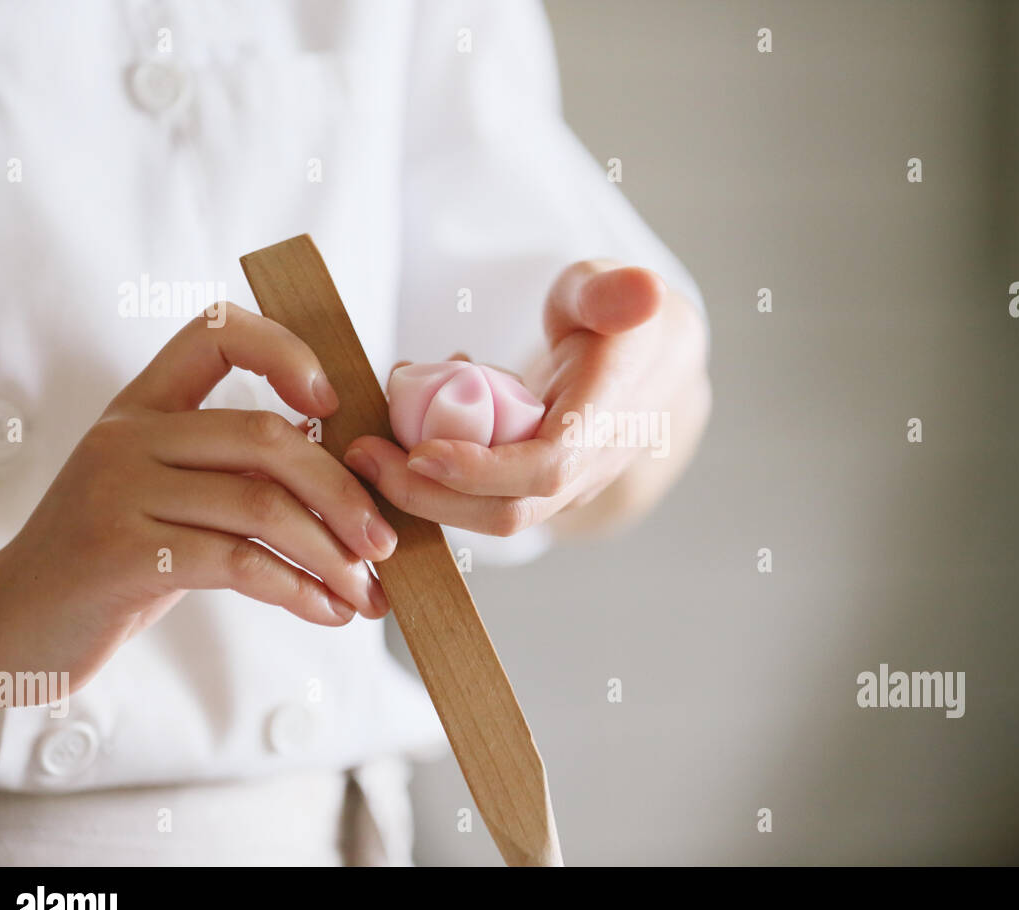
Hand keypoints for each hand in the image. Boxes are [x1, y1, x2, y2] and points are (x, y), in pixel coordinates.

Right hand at [0, 304, 395, 698]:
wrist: (15, 626)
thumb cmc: (113, 560)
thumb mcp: (169, 497)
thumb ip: (234, 470)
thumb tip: (341, 463)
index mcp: (143, 408)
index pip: (215, 334)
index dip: (284, 351)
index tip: (331, 401)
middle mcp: (129, 437)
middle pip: (266, 437)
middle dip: (343, 493)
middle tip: (383, 543)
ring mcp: (119, 490)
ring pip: (261, 505)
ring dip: (332, 554)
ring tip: (365, 593)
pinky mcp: (120, 551)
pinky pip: (238, 562)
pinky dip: (298, 588)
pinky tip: (326, 609)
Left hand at [342, 260, 710, 537]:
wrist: (654, 359)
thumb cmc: (620, 316)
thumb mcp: (607, 288)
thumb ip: (611, 291)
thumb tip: (644, 292)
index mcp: (608, 418)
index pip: (546, 467)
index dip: (480, 471)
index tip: (418, 452)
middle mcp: (592, 466)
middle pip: (508, 511)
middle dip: (429, 495)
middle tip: (363, 454)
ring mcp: (569, 486)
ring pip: (492, 513)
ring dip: (426, 487)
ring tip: (376, 434)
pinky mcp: (543, 490)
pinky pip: (487, 497)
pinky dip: (441, 474)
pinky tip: (412, 423)